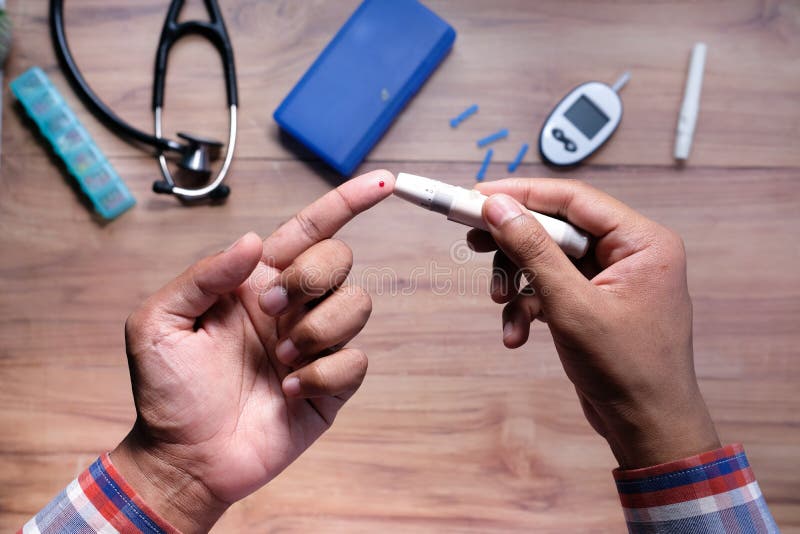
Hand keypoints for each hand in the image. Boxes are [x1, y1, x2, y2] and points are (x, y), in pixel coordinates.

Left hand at [112, 170, 394, 532]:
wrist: (185, 458)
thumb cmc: (167, 390)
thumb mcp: (158, 322)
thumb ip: (204, 274)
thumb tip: (252, 241)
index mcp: (258, 281)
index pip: (312, 229)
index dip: (348, 201)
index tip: (384, 182)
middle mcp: (294, 305)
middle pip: (340, 260)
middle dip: (311, 279)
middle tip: (272, 313)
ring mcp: (315, 344)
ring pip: (357, 306)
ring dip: (317, 332)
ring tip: (280, 362)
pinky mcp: (332, 385)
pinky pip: (356, 362)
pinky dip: (322, 375)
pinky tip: (289, 391)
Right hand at [467, 178, 719, 468]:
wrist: (648, 428)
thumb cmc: (628, 370)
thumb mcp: (571, 306)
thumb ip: (533, 251)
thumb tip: (499, 207)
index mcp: (642, 241)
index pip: (574, 199)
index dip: (522, 194)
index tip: (477, 196)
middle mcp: (630, 252)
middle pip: (557, 227)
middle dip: (514, 244)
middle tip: (474, 241)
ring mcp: (612, 278)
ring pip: (549, 259)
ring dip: (518, 281)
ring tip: (500, 304)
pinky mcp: (595, 301)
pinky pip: (553, 288)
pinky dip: (529, 307)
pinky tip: (517, 334)